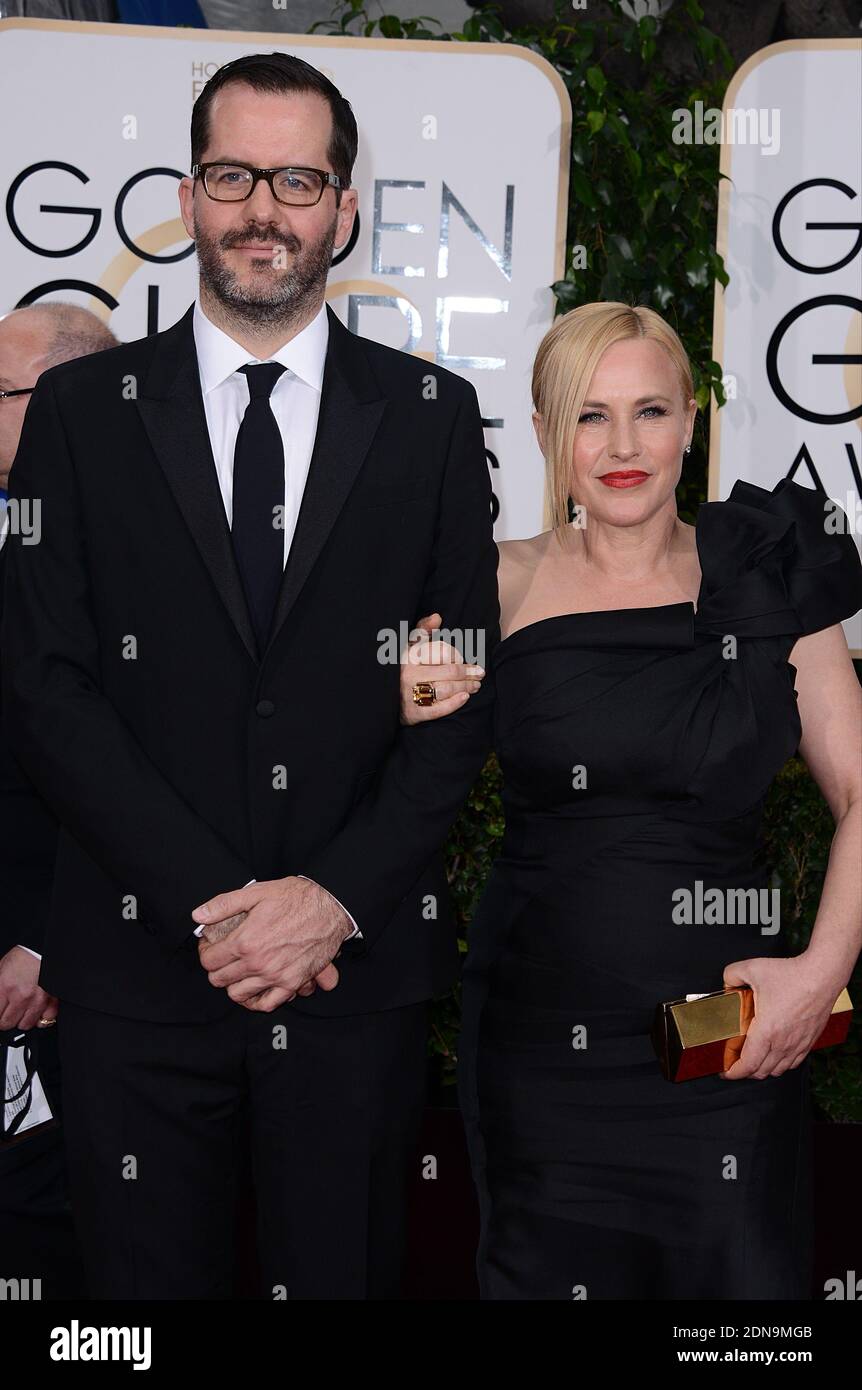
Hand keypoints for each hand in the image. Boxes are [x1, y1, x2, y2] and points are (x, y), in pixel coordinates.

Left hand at [0, 946, 58, 1031]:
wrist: (43, 950)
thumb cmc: (22, 959)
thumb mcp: (0, 970)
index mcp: (5, 987)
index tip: (0, 1010)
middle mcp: (21, 996)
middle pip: (7, 1024)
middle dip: (5, 1019)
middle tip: (7, 1010)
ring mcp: (38, 1001)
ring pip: (25, 1025)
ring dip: (22, 1020)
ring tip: (22, 1009)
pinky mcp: (52, 1002)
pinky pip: (45, 1021)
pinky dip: (40, 1019)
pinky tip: (36, 1010)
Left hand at [193, 877, 349, 1010]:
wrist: (330, 907)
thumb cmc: (296, 898)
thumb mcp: (256, 893)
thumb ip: (224, 904)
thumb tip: (198, 915)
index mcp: (245, 942)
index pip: (209, 960)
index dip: (205, 953)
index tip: (210, 947)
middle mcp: (257, 963)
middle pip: (219, 980)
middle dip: (216, 969)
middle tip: (222, 958)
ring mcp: (275, 976)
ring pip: (237, 995)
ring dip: (233, 984)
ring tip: (237, 973)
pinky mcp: (292, 983)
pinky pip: (267, 1004)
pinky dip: (256, 1001)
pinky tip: (254, 990)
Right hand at [400, 611, 484, 724]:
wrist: (384, 699)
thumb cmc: (401, 668)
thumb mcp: (408, 646)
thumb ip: (423, 630)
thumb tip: (437, 617)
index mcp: (410, 656)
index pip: (443, 654)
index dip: (460, 658)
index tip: (470, 662)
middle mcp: (409, 675)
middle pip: (449, 672)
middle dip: (468, 673)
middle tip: (480, 675)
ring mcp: (410, 695)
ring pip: (445, 689)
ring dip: (465, 687)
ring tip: (475, 686)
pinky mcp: (413, 713)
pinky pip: (437, 709)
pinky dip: (453, 704)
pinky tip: (464, 698)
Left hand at [719, 953, 846, 1079]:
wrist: (823, 976)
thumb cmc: (792, 975)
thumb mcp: (752, 969)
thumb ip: (732, 975)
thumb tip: (726, 984)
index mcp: (767, 1031)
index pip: (748, 1065)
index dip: (733, 1073)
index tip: (725, 1071)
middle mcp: (783, 1043)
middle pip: (761, 1072)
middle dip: (744, 1072)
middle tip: (734, 1063)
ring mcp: (798, 1044)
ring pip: (778, 1070)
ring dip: (763, 1069)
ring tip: (753, 1060)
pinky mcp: (809, 1041)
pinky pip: (793, 1063)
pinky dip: (780, 1064)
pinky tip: (775, 1055)